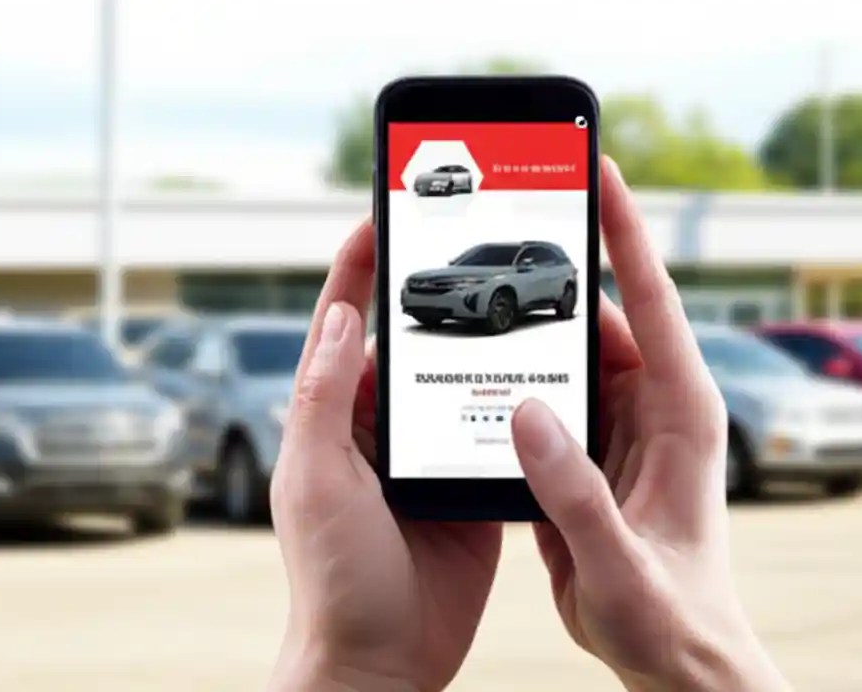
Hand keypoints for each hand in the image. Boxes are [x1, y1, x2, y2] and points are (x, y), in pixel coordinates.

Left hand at [268, 221, 501, 691]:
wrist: (384, 660)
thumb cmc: (334, 578)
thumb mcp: (315, 479)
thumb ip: (323, 399)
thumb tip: (344, 316)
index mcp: (336, 417)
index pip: (343, 326)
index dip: (358, 268)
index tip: (381, 214)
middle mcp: (381, 428)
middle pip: (408, 342)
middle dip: (429, 289)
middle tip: (462, 237)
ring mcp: (430, 454)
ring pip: (459, 378)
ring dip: (482, 340)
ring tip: (514, 290)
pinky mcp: (473, 483)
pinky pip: (495, 426)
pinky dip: (516, 397)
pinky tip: (546, 370)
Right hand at [510, 158, 788, 691]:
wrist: (675, 660)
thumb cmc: (669, 618)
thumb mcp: (620, 564)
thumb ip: (573, 494)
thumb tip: (525, 412)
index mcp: (682, 413)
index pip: (654, 301)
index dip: (626, 231)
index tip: (601, 167)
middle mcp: (653, 407)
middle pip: (598, 316)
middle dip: (556, 268)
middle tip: (509, 212)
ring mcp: (620, 427)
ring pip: (566, 356)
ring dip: (527, 331)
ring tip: (476, 291)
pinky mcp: (590, 453)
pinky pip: (549, 397)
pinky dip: (515, 381)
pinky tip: (475, 373)